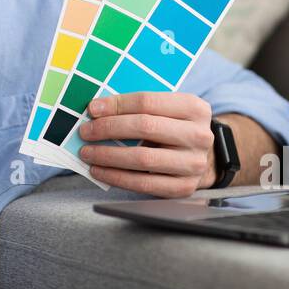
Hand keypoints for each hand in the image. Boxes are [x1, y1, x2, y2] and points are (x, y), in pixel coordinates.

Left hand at [78, 91, 213, 197]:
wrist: (203, 158)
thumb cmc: (174, 128)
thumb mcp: (167, 111)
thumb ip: (139, 108)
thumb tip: (97, 111)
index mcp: (193, 107)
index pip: (148, 101)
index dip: (117, 105)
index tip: (92, 109)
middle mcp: (198, 135)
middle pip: (145, 127)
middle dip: (109, 128)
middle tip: (85, 131)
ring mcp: (193, 163)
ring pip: (142, 158)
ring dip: (108, 155)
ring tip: (87, 153)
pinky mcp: (184, 187)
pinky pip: (144, 183)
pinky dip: (116, 177)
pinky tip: (99, 171)